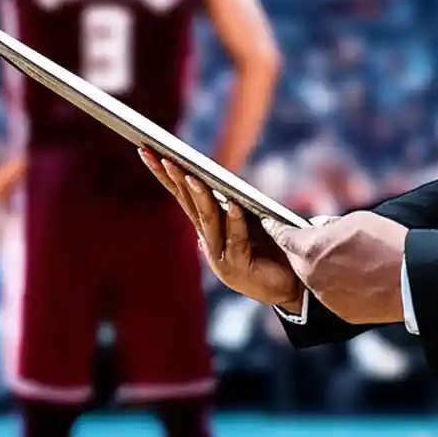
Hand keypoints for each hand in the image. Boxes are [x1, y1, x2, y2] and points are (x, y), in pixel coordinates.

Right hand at [139, 148, 304, 311]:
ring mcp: (220, 256)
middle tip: (163, 157)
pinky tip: (234, 205)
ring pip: (208, 221)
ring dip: (199, 197)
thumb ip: (234, 206)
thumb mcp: (250, 222)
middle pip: (189, 205)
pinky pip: (236, 240)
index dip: (165, 175)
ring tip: (193, 176)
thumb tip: (223, 177)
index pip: (182, 196)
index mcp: (208, 227)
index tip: (147, 150)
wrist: (289, 286)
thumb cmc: (271, 250)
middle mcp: (208, 241)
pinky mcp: (239, 268)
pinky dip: (235, 222)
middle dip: (175, 179)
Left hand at [261, 210, 407, 324]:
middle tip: (317, 242)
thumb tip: (320, 228)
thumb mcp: (357, 220)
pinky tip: (357, 278)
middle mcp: (311, 274)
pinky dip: (338, 286)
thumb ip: (330, 224)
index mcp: (311, 248)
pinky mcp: (339, 311)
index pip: (282, 236)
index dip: (276, 228)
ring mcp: (324, 296)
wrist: (411, 280)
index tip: (270, 223)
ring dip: (322, 268)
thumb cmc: (387, 244)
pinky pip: (331, 295)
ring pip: (314, 278)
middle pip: (297, 259)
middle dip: (302, 250)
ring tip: (345, 260)